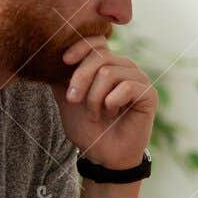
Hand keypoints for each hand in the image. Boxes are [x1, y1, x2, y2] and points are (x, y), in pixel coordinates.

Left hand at [51, 36, 156, 171]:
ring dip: (94, 97)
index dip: (80, 46)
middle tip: (73, 101)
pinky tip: (112, 114)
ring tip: (95, 114)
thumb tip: (48, 54)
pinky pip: (126, 87)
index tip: (64, 61)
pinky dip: (111, 103)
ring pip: (109, 72)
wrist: (104, 156)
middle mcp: (125, 67)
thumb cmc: (88, 128)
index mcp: (107, 64)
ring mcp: (139, 79)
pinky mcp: (149, 94)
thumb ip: (61, 77)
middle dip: (80, 79)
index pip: (97, 41)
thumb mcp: (68, 99)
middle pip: (100, 56)